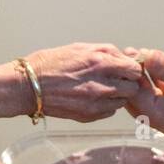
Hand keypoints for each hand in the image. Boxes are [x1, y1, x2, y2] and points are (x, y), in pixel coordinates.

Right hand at [24, 43, 144, 121]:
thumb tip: (127, 55)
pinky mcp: (89, 116)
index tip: (127, 67)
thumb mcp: (80, 48)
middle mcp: (101, 85)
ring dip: (118, 94)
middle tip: (117, 78)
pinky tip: (95, 97)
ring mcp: (96, 103)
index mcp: (100, 63)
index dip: (133, 67)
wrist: (28, 87)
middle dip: (128, 82)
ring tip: (103, 87)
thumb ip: (107, 51)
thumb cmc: (50, 64)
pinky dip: (107, 105)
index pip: (135, 69)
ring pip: (123, 101)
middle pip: (133, 87)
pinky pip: (110, 112)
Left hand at [124, 48, 163, 139]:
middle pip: (138, 100)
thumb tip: (143, 54)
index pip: (136, 97)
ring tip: (140, 55)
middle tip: (129, 53)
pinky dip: (157, 82)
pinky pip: (161, 97)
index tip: (126, 52)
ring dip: (145, 78)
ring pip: (148, 97)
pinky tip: (157, 64)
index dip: (130, 73)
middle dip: (134, 76)